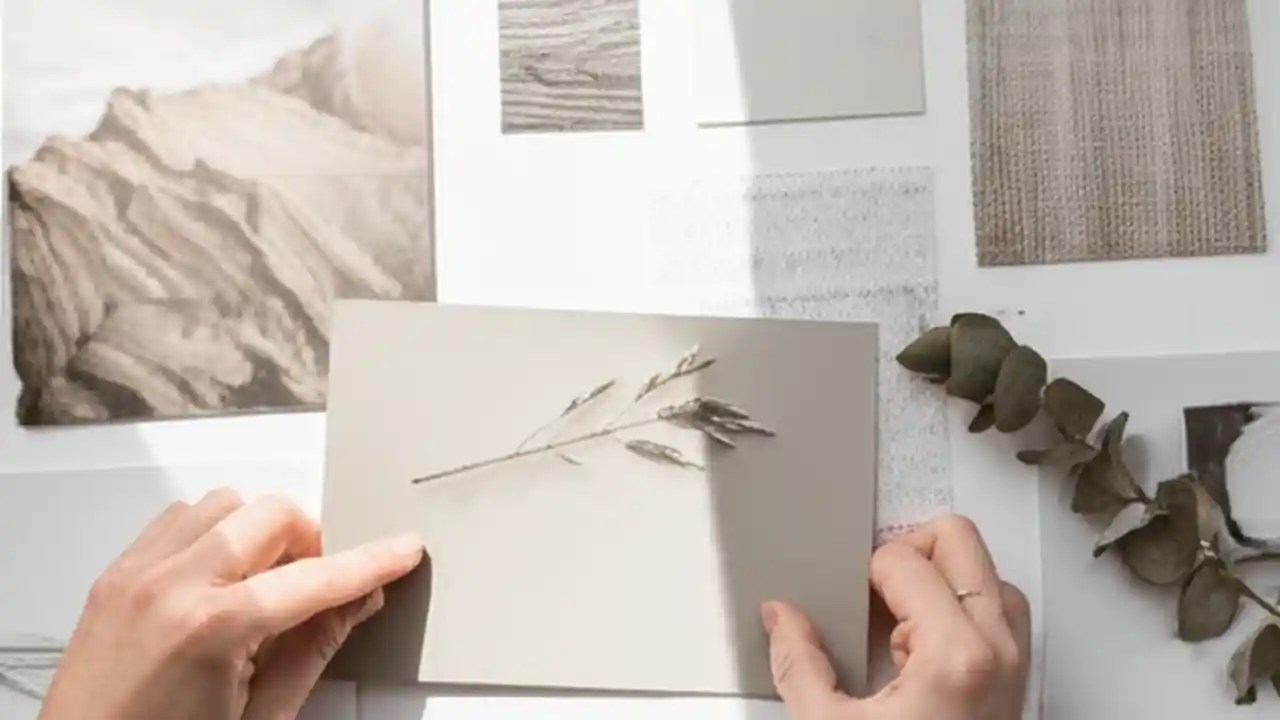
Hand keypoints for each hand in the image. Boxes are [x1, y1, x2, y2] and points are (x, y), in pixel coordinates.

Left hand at [39, 489, 424, 719]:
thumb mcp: (260, 716)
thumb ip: (314, 648)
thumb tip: (358, 599)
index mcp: (213, 628)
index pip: (317, 578)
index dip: (371, 562)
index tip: (401, 549)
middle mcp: (170, 585)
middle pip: (272, 516)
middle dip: (309, 543)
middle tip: (316, 586)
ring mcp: (136, 574)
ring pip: (225, 504)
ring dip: (257, 534)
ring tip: (261, 585)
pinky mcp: (115, 574)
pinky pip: (177, 518)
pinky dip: (210, 534)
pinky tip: (218, 579)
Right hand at [762, 515, 1029, 719]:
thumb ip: (798, 663)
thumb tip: (782, 619)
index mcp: (955, 655)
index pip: (905, 561)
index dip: (862, 569)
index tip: (842, 591)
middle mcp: (998, 652)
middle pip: (962, 543)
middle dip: (910, 550)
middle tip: (873, 584)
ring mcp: (1014, 668)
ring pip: (989, 577)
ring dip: (943, 581)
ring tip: (898, 621)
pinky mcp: (1016, 686)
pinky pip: (999, 617)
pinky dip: (963, 611)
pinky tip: (919, 645)